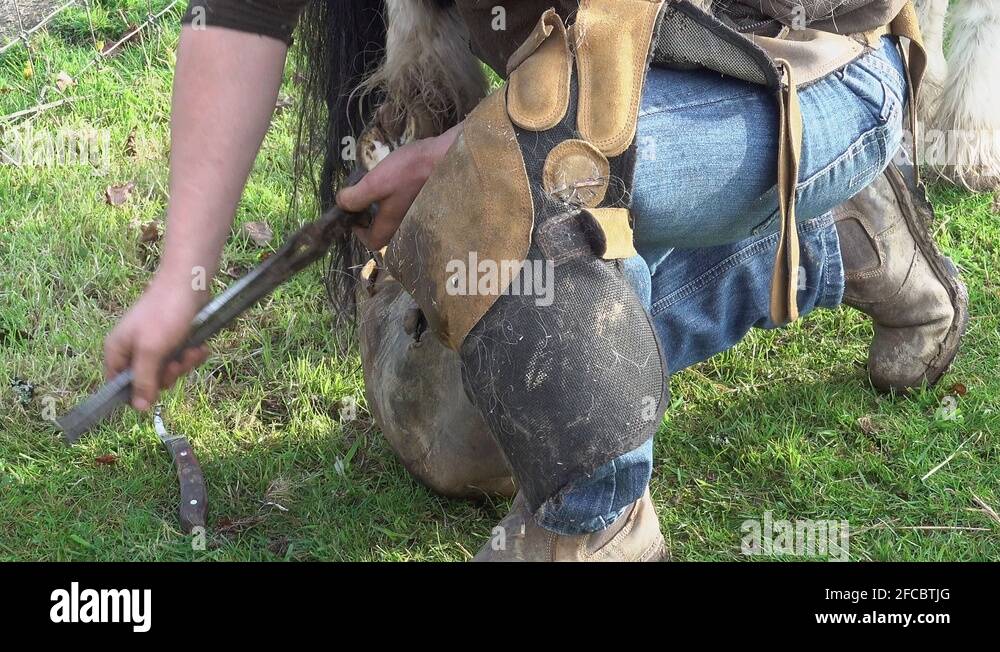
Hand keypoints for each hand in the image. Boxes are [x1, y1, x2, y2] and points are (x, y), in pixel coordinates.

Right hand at [103, 276, 209, 410]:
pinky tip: (201, 347)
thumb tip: (138, 408)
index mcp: (117, 351)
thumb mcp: (151, 350)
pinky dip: (192, 354)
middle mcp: (132, 348)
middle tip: (177, 362)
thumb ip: (144, 380)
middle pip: (148, 381)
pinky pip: (181, 357)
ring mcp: (153, 343)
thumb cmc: (165, 313)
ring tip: (192, 351)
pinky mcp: (173, 338)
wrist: (189, 282)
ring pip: (168, 370)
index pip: (119, 386)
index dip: (138, 394)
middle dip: (168, 375)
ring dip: (184, 364)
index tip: (157, 390)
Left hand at [336, 123, 461, 249]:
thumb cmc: (411, 171)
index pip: (372, 242)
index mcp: (392, 223)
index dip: (359, 232)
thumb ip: (356, 197)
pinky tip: (396, 178)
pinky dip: (395, 197)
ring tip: (378, 184)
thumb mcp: (376, 182)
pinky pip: (405, 206)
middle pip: (384, 230)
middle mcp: (406, 224)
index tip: (353, 214)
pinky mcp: (425, 200)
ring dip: (382, 206)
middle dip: (371, 217)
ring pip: (394, 218)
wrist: (447, 157)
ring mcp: (417, 213)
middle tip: (364, 196)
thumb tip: (342, 204)